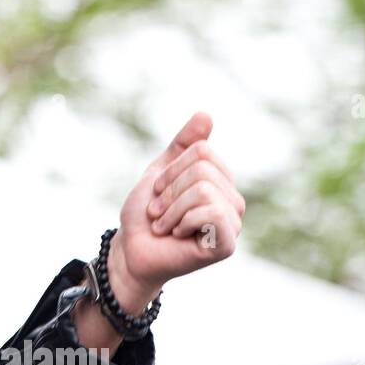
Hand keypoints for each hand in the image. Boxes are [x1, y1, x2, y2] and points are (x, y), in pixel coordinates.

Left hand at [109, 111, 244, 310]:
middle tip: (158, 212)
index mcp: (219, 180)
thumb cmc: (145, 214)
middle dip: (169, 191)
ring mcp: (233, 222)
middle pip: (202, 169)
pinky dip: (184, 220)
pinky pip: (212, 212)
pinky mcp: (227, 244)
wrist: (132, 249)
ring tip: (164, 225)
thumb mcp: (160, 171)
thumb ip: (183, 145)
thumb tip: (206, 114)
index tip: (158, 191)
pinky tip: (178, 234)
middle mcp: (232, 200)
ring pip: (204, 189)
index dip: (171, 169)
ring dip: (171, 208)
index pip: (201, 150)